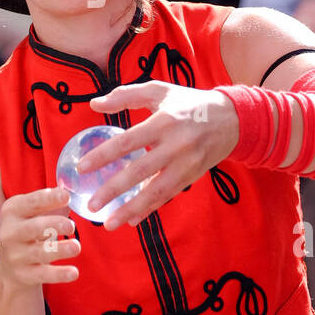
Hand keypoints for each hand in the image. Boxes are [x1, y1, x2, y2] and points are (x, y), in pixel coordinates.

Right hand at [0, 186, 80, 288]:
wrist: (10, 263)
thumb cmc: (30, 229)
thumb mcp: (35, 212)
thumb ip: (52, 201)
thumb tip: (72, 188)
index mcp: (12, 211)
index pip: (30, 202)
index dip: (48, 199)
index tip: (66, 196)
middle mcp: (9, 232)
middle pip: (32, 228)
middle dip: (52, 225)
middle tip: (71, 226)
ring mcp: (15, 255)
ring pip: (38, 252)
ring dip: (59, 250)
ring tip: (76, 247)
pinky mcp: (24, 275)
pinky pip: (42, 275)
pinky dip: (59, 274)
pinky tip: (74, 272)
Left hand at [77, 81, 239, 229]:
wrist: (232, 119)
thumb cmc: (188, 103)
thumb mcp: (159, 91)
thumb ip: (126, 95)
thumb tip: (94, 104)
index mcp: (164, 121)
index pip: (129, 140)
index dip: (105, 154)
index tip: (82, 166)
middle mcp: (176, 145)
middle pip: (140, 171)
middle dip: (114, 190)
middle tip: (92, 205)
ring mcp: (186, 164)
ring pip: (156, 192)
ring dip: (131, 209)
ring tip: (109, 223)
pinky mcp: (192, 177)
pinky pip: (168, 196)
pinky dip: (149, 210)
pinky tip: (132, 220)